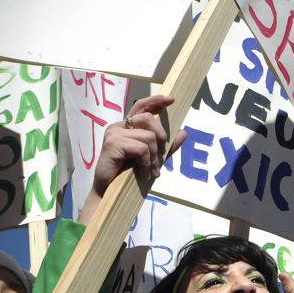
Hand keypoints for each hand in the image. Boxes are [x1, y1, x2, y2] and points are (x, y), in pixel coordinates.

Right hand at [80, 96, 187, 223]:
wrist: (110, 192)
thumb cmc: (128, 175)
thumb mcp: (152, 158)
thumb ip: (167, 146)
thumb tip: (184, 132)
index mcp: (126, 127)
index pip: (141, 107)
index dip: (156, 101)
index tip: (171, 100)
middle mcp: (119, 126)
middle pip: (148, 119)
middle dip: (161, 139)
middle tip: (159, 159)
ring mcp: (114, 134)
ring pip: (148, 136)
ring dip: (154, 156)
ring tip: (151, 171)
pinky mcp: (113, 144)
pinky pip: (141, 148)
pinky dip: (146, 162)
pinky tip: (143, 172)